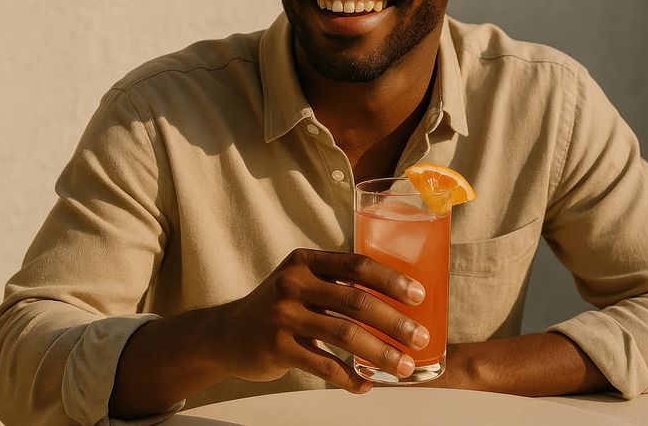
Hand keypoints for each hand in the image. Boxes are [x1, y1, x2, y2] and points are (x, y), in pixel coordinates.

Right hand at [210, 248, 430, 392]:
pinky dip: (349, 378)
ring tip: (404, 366)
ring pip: (345, 335)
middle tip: (421, 338)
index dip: (391, 280)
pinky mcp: (277, 347)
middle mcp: (293, 284)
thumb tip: (396, 300)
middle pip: (356, 301)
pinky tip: (366, 385)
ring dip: (380, 353)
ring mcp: (284, 316)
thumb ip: (337, 283)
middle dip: (395, 321)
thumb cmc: (279, 306)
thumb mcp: (301, 282)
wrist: (226, 334)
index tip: (419, 296)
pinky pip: (324, 365)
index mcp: (306, 261)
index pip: (357, 265)